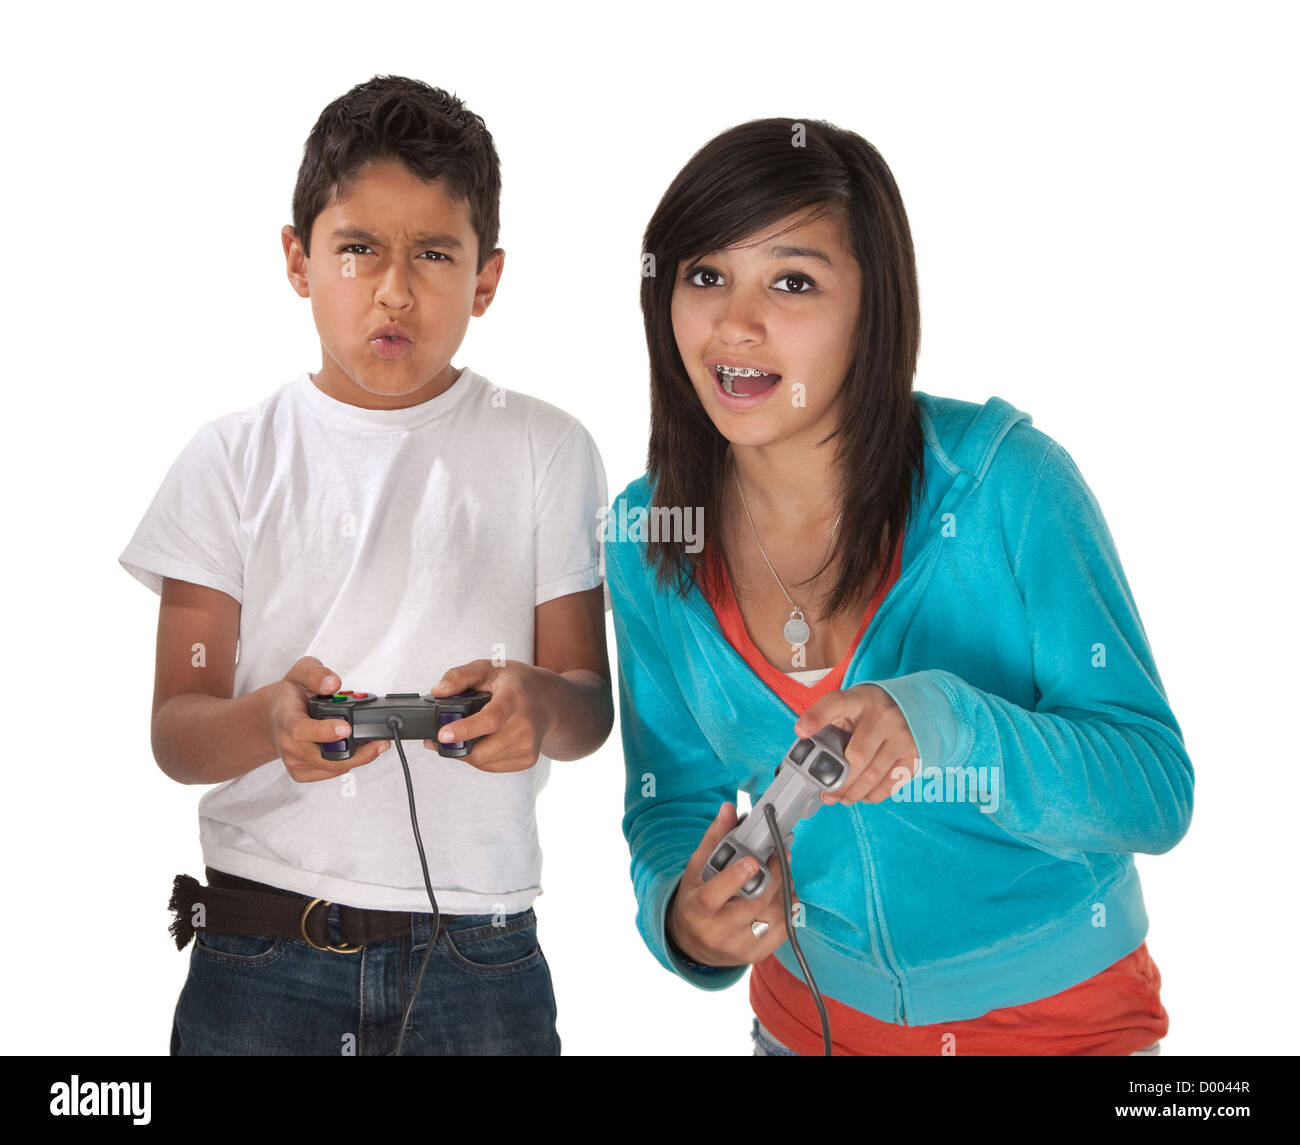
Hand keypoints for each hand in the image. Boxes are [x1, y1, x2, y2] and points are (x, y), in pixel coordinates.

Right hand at [264, 656, 389, 782]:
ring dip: (357, 758)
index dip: (324, 731)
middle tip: (380, 742)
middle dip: (355, 753)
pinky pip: (330, 774)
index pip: (301, 729)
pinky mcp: (300, 772)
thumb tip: (333, 683)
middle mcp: (287, 742)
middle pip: (321, 757)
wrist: (275, 715)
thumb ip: (316, 673)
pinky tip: (356, 749)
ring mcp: (293, 760)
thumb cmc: (291, 694)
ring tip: (374, 743)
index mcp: (286, 716)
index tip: (346, 727)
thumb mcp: (300, 671)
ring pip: (330, 768)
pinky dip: (347, 764)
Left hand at [426, 659, 553, 772]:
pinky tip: (484, 740)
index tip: (443, 735)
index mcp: (515, 697)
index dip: (465, 729)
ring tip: (466, 733)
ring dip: (466, 751)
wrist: (549, 701)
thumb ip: (460, 676)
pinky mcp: (528, 759)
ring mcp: (528, 745)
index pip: (491, 718)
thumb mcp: (488, 667)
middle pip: (482, 749)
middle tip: (443, 733)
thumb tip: (438, 692)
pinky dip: (480, 756)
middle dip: (456, 745)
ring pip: (482, 761)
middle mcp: (525, 724)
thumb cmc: (516, 683)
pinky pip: (490, 766)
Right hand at [666, 802, 796, 966]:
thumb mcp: (696, 868)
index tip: (752, 860)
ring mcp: (738, 947)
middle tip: (781, 856)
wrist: (691, 942)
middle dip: (773, 877)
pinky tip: (783, 895)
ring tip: (782, 873)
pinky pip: (783, 931)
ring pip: (773, 918)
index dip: (735, 878)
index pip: (714, 896)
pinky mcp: (755, 955)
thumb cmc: (696, 899)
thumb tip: (730, 809)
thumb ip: (715, 838)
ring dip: (784, 891)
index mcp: (696, 909)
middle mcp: (716, 932)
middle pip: (753, 905)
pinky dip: (789, 909)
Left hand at [794, 683, 919, 804]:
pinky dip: (874, 794)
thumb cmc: (869, 711)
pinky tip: (863, 795)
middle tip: (827, 793)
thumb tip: (809, 758)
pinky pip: (892, 782)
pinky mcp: (913, 754)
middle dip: (839, 780)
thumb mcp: (849, 706)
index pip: (834, 704)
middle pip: (856, 755)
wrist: (912, 704)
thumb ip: (830, 724)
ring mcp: (901, 736)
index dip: (816, 717)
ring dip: (854, 793)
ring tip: (842, 798)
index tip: (801, 732)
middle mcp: (882, 716)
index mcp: (858, 700)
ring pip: (874, 774)